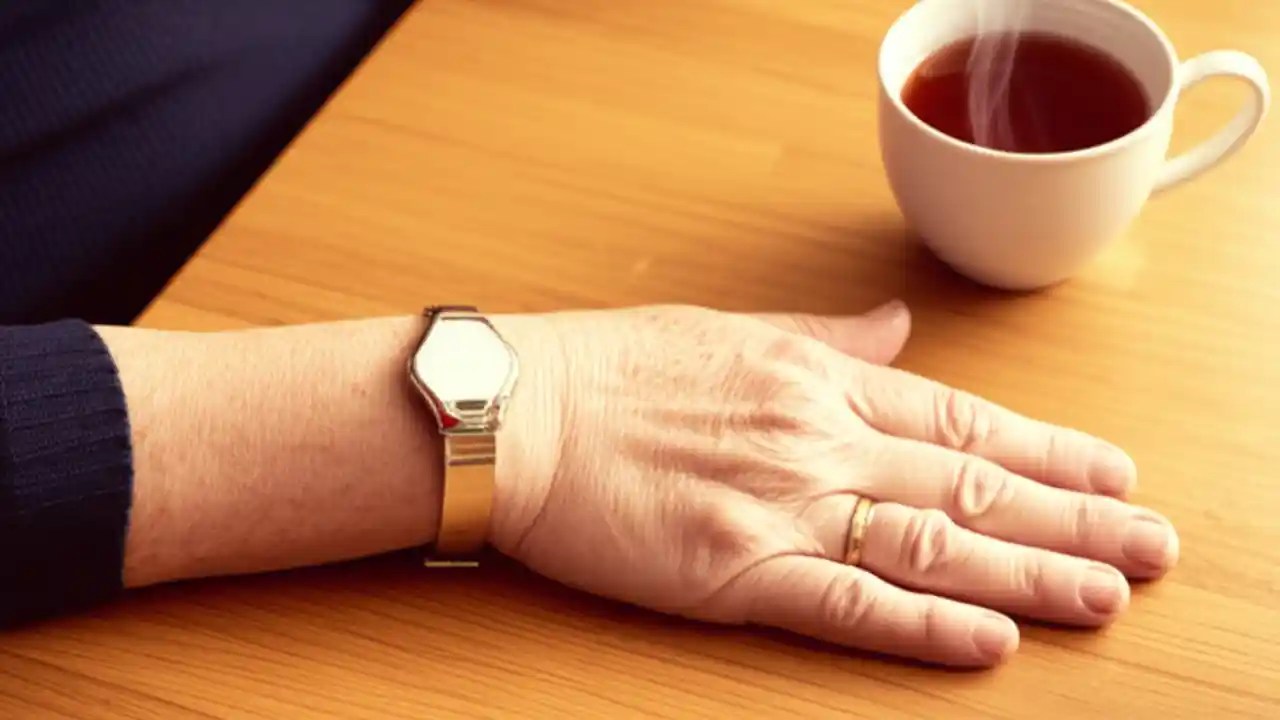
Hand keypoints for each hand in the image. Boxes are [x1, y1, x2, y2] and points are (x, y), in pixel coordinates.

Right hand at [488, 303, 1178, 667]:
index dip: (1045, 451)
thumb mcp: (731, 331)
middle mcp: (816, 439)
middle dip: (1069, 519)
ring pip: (929, 543)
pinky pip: (844, 601)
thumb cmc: (611, 369)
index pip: (959, 418)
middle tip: (1151, 547)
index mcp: (816, 380)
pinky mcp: (732, 569)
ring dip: (1024, 574)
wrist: (519, 410)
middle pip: (967, 485)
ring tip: (1104, 596)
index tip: (1112, 474)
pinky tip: (985, 642)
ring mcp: (780, 505)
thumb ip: (828, 338)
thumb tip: (898, 327)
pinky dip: (920, 626)